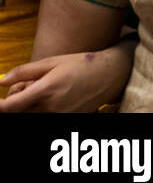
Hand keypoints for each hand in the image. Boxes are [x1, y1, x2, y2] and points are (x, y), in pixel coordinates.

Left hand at [0, 43, 134, 112]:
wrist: (110, 74)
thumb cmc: (81, 64)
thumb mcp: (52, 62)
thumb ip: (24, 72)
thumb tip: (1, 80)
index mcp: (45, 91)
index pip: (9, 107)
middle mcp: (51, 108)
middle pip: (18, 114)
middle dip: (13, 103)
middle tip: (23, 87)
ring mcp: (59, 117)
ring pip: (30, 117)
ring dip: (28, 107)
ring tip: (41, 90)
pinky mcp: (66, 120)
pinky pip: (44, 118)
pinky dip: (41, 109)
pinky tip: (52, 97)